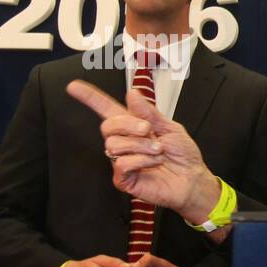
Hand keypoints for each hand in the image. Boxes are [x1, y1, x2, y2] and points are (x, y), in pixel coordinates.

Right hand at [66, 80, 222, 224]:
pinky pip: (122, 163)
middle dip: (128, 125)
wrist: (193, 180)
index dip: (90, 98)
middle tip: (148, 130)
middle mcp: (124, 143)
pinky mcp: (123, 179)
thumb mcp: (170, 128)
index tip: (74, 86)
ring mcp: (121, 161)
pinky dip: (142, 160)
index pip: (106, 110)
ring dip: (141, 145)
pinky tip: (154, 163)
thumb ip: (149, 112)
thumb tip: (132, 93)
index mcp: (133, 127)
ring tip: (158, 151)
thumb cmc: (183, 156)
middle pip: (107, 126)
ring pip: (114, 145)